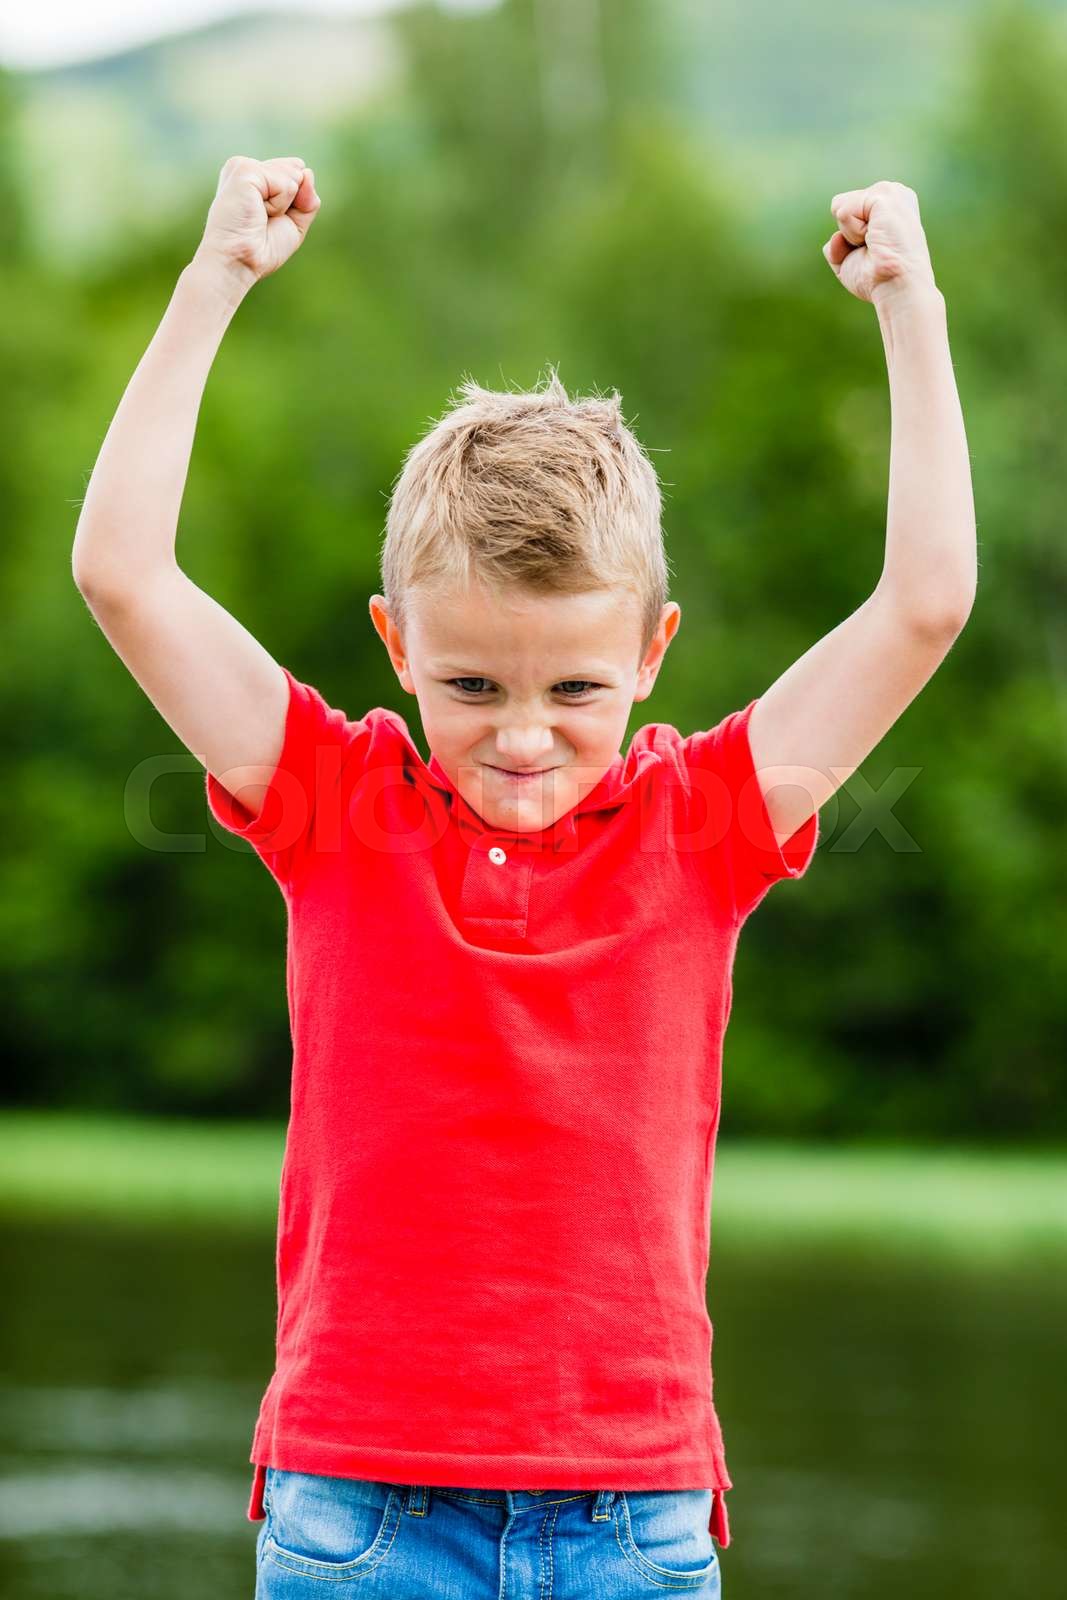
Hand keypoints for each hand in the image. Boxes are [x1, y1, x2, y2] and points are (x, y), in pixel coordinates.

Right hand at [192, 154, 320, 291]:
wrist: (240, 262)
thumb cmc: (261, 250)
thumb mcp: (294, 224)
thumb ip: (308, 199)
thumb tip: (307, 171)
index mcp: (255, 178)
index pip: (295, 172)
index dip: (295, 202)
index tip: (269, 221)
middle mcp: (247, 167)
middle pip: (297, 171)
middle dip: (291, 204)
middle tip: (264, 220)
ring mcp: (244, 166)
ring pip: (293, 176)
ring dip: (284, 206)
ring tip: (259, 217)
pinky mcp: (245, 170)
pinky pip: (286, 184)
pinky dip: (279, 205)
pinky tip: (258, 212)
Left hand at [822, 181, 936, 306]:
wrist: (897, 287)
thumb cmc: (878, 280)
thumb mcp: (850, 260)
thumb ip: (837, 245)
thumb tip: (835, 236)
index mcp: (888, 206)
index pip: (846, 211)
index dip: (849, 238)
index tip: (873, 252)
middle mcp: (892, 193)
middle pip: (840, 205)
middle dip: (847, 234)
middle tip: (873, 250)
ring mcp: (890, 191)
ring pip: (840, 206)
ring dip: (849, 234)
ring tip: (875, 244)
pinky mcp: (884, 194)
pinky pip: (843, 212)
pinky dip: (851, 232)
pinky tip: (874, 239)